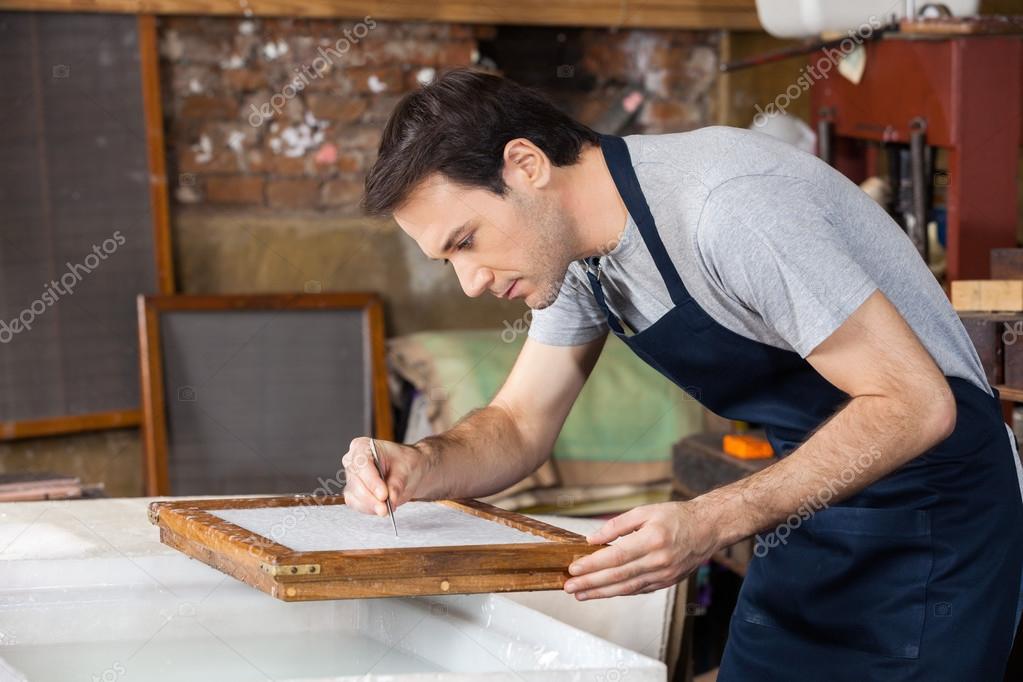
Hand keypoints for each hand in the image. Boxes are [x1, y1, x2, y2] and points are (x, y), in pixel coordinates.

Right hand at [341, 437, 428, 515]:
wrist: (408, 471)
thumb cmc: (405, 462)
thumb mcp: (406, 467)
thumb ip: (397, 483)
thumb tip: (391, 498)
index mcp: (363, 446)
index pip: (362, 464)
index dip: (372, 481)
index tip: (383, 495)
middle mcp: (353, 461)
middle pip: (356, 482)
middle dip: (371, 498)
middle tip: (385, 508)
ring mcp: (351, 478)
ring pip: (354, 496)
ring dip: (370, 506)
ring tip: (387, 510)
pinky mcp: (353, 493)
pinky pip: (356, 504)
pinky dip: (370, 509)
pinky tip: (382, 509)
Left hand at [563, 501, 716, 599]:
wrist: (707, 529)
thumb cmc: (676, 516)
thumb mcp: (645, 511)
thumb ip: (617, 525)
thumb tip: (593, 539)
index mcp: (652, 540)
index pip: (615, 557)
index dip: (592, 565)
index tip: (573, 569)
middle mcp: (658, 561)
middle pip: (618, 577)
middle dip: (590, 584)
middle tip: (569, 587)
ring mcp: (663, 575)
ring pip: (627, 588)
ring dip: (601, 593)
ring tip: (581, 595)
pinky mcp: (666, 582)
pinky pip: (639, 590)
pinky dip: (619, 592)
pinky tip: (604, 592)